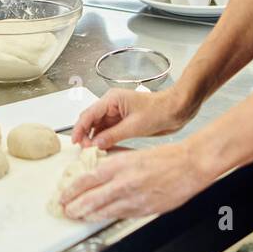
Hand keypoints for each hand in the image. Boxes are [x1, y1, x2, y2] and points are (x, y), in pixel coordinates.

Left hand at [58, 142, 208, 221]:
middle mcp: (124, 182)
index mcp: (119, 165)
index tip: (63, 195)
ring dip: (88, 215)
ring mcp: (134, 198)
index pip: (87, 179)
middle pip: (91, 199)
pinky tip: (100, 218)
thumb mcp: (133, 153)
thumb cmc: (164, 158)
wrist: (189, 166)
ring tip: (78, 217)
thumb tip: (96, 165)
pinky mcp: (144, 210)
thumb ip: (114, 161)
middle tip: (65, 211)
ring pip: (104, 211)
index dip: (72, 190)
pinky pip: (120, 216)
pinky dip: (107, 217)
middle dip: (75, 207)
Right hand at [72, 86, 189, 149]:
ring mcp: (117, 113)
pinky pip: (109, 131)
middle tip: (84, 150)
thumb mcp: (134, 126)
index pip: (89, 114)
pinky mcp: (123, 121)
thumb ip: (113, 135)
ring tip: (92, 152)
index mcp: (112, 99)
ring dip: (95, 138)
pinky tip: (103, 148)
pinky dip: (105, 139)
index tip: (75, 141)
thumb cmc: (160, 110)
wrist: (177, 110)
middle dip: (86, 134)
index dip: (79, 128)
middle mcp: (112, 105)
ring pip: (99, 127)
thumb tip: (96, 144)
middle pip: (91, 120)